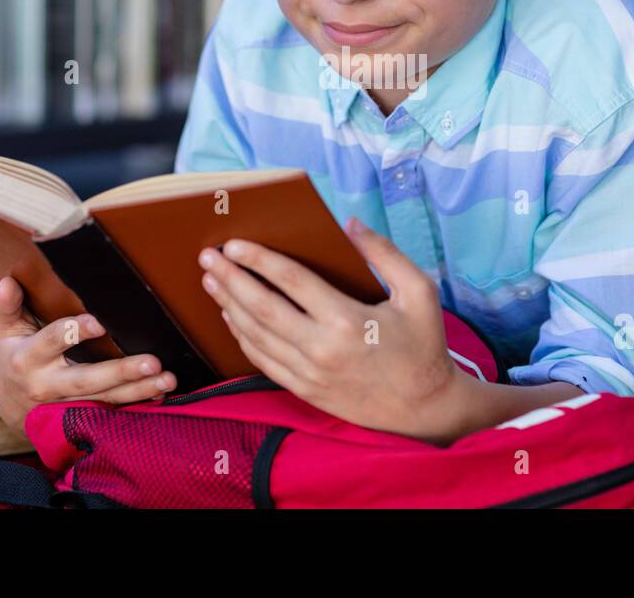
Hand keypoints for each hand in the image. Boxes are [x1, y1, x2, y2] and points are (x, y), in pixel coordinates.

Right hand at [0, 276, 176, 433]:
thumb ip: (6, 306)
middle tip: (153, 362)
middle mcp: (48, 386)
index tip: (98, 322)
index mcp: (28, 359)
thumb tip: (8, 282)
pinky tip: (162, 393)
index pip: (51, 342)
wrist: (9, 406)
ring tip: (168, 378)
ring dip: (139, 391)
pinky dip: (138, 404)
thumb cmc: (13, 355)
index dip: (73, 333)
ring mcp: (66, 406)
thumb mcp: (3, 330)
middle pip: (86, 380)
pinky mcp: (82, 418)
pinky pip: (112, 413)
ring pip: (105, 400)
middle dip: (120, 372)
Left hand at [197, 217, 467, 441]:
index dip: (260, 260)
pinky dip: (242, 338)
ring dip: (228, 306)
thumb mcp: (419, 292)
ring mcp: (310, 373)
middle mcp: (323, 348)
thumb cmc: (423, 345)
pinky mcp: (305, 391)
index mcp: (348, 319)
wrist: (425, 408)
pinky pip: (263, 362)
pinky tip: (231, 317)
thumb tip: (350, 224)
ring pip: (256, 336)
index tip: (235, 243)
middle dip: (231, 279)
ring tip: (211, 281)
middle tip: (208, 257)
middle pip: (262, 308)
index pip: (292, 281)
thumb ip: (385, 254)